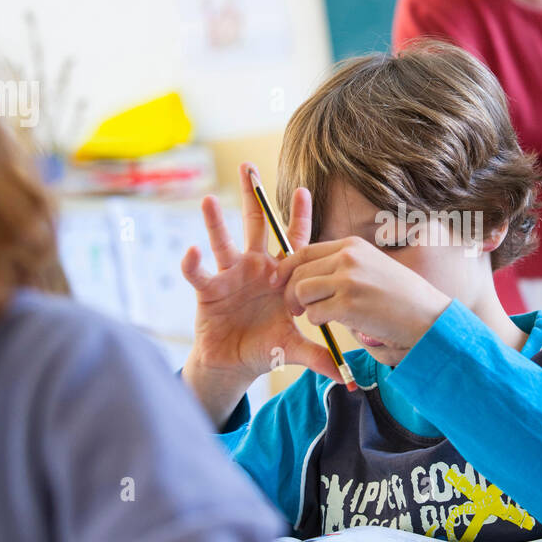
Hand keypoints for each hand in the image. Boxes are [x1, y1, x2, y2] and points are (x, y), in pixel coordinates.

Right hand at [181, 165, 342, 421]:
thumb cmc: (266, 346)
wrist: (234, 362)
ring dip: (215, 222)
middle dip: (252, 198)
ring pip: (224, 242)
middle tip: (249, 165)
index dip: (299, 217)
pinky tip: (191, 252)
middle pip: (255, 226)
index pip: (293, 241)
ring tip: (208, 201)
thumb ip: (318, 356)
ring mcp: (230, 275)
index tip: (304, 189)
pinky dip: (194, 263)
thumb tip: (349, 376)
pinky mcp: (209, 290)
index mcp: (280, 275)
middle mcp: (256, 268)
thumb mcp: (293, 348)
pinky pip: (200, 274)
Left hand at [271, 232, 449, 355]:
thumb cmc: (402, 297)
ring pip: (302, 291)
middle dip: (291, 292)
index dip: (287, 268)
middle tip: (296, 308)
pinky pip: (315, 313)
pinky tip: (335, 323)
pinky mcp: (349, 304)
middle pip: (298, 271)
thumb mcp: (372, 267)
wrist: (429, 316)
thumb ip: (343, 266)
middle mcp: (348, 257)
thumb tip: (311, 275)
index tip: (280, 283)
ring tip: (320, 316)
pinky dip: (319, 321)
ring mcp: (348, 280)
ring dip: (305, 308)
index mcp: (352, 245)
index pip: (305, 251)